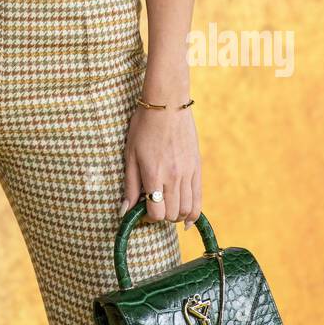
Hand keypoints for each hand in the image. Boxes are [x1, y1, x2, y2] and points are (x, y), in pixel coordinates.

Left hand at [120, 104, 201, 226]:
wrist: (167, 105)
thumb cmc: (143, 128)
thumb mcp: (130, 155)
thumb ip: (130, 186)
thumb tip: (124, 211)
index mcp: (154, 175)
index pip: (156, 213)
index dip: (147, 217)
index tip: (141, 210)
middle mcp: (173, 178)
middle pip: (172, 214)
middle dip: (161, 216)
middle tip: (152, 207)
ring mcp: (188, 174)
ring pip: (187, 210)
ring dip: (176, 216)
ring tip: (167, 209)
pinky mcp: (197, 168)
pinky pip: (199, 198)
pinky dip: (193, 213)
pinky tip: (186, 219)